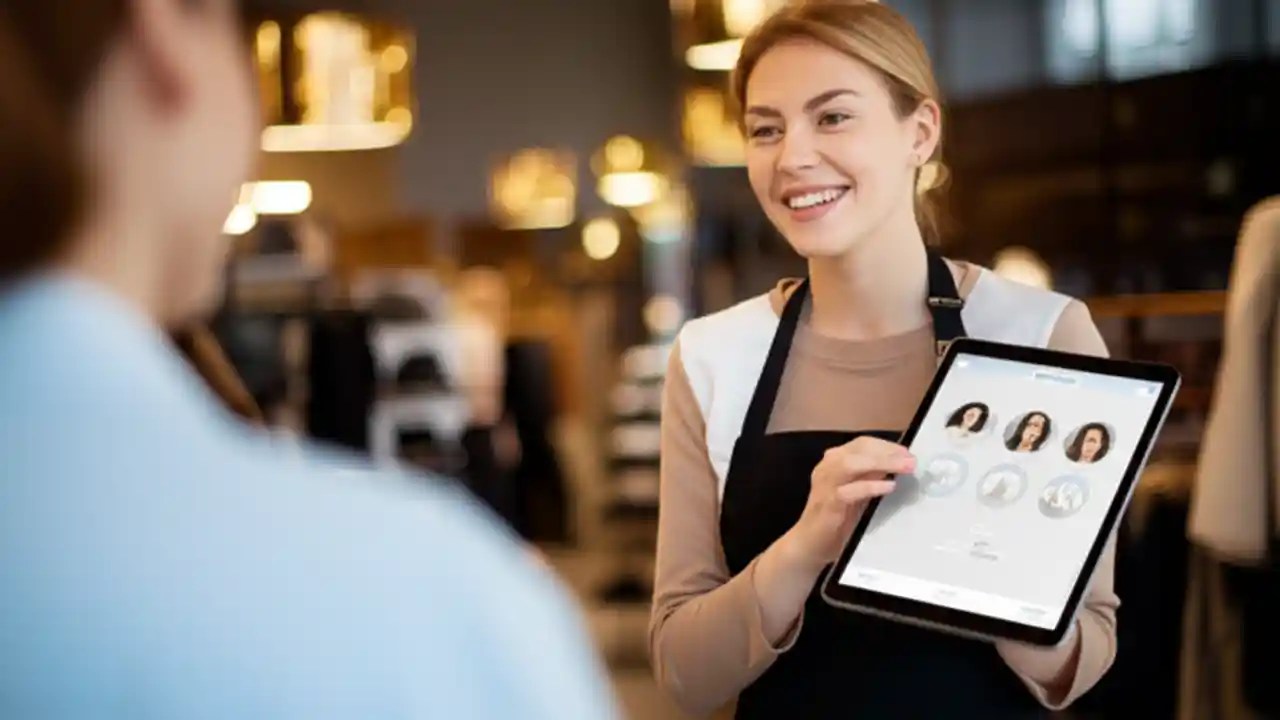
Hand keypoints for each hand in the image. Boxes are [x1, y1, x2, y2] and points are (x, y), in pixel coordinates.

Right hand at [784, 436, 914, 572]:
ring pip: (851, 464)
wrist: (809, 543)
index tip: (907, 453)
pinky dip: (870, 487)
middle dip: (887, 452)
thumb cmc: (836, 517)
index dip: (886, 446)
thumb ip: (871, 477)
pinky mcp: (827, 505)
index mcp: (834, 462)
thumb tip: (898, 465)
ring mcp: (825, 485)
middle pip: (858, 450)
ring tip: (904, 468)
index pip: (862, 444)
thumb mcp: (858, 493)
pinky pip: (848, 491)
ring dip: (881, 464)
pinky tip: (888, 487)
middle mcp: (827, 468)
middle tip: (911, 460)